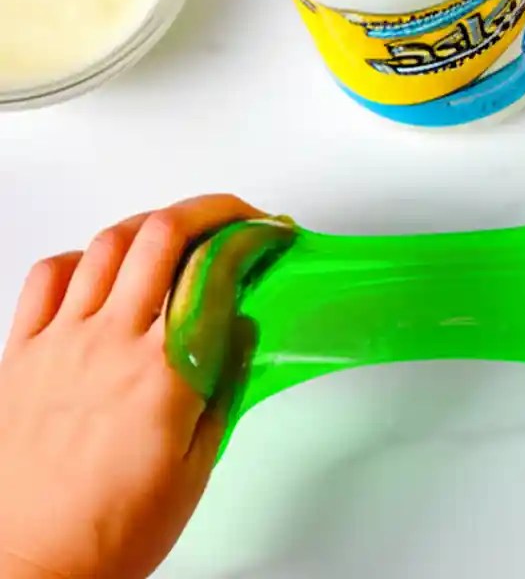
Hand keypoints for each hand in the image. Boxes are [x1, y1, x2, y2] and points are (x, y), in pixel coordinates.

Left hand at [0, 195, 261, 578]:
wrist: (33, 564)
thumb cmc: (111, 529)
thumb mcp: (198, 465)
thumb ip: (224, 386)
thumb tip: (241, 329)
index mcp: (165, 373)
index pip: (213, 271)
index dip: (250, 237)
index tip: (270, 232)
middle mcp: (110, 344)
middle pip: (160, 235)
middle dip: (209, 210)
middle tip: (235, 217)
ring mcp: (60, 343)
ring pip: (106, 245)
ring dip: (151, 224)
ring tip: (178, 233)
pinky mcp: (21, 354)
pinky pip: (48, 276)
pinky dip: (83, 256)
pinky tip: (102, 268)